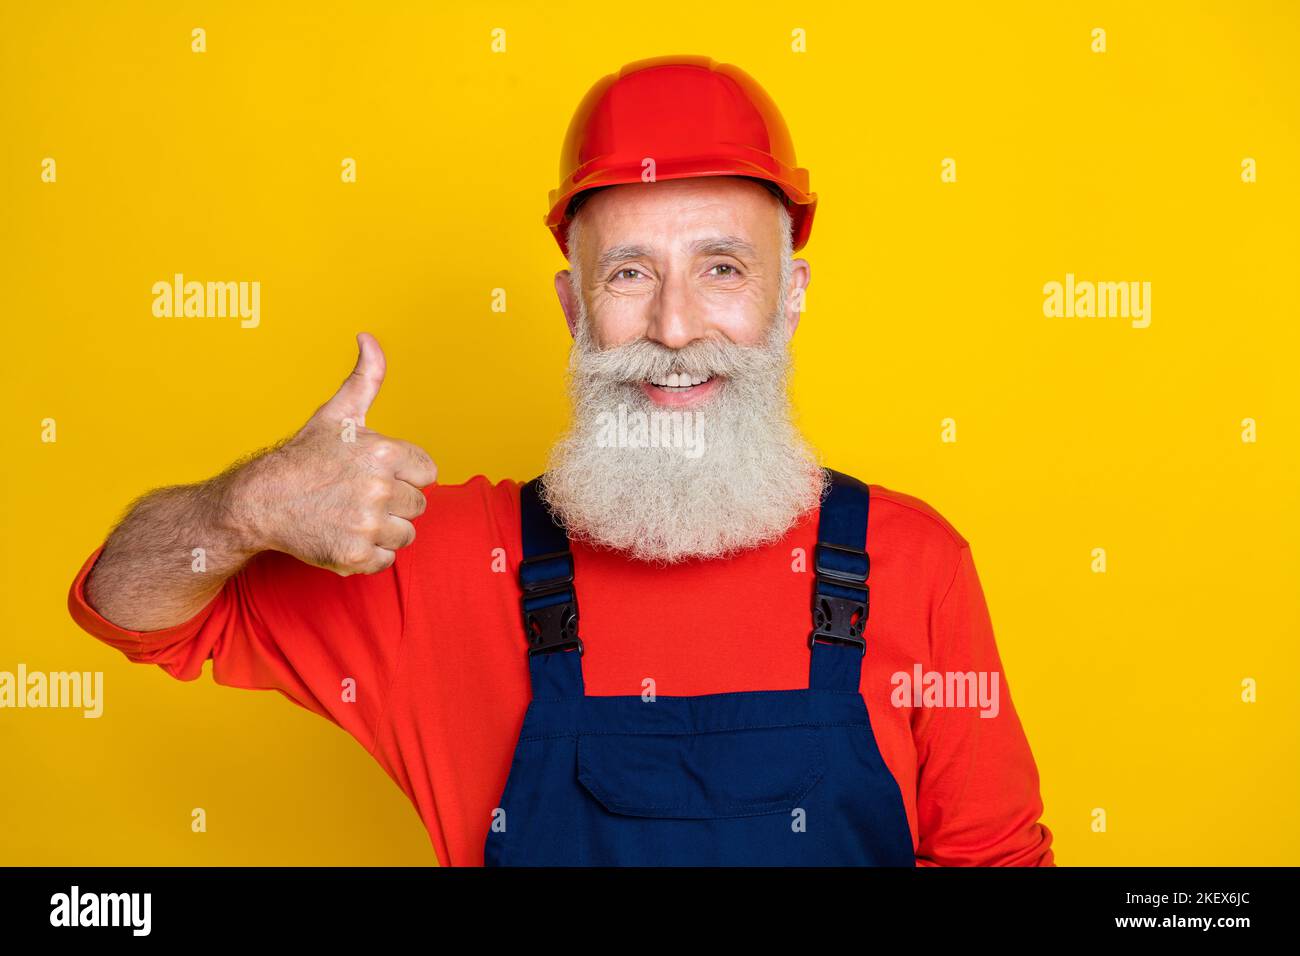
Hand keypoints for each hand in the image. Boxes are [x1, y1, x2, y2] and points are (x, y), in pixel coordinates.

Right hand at [240, 332, 437, 574]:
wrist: (260, 501)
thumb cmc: (303, 457)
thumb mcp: (337, 413)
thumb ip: (365, 377)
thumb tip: (368, 337)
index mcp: (384, 453)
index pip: (427, 473)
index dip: (403, 474)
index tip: (374, 473)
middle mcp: (379, 488)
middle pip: (417, 505)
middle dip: (392, 502)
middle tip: (355, 495)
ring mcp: (367, 524)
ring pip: (405, 534)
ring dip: (383, 530)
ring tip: (349, 514)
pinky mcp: (354, 555)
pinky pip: (385, 560)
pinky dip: (368, 554)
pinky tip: (343, 534)